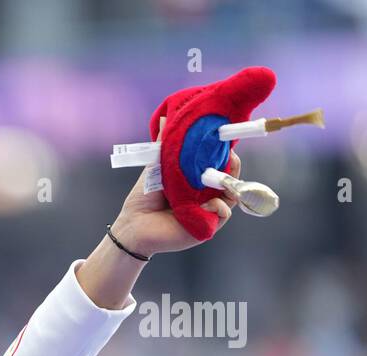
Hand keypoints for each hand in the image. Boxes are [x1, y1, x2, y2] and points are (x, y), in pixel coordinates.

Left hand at [111, 117, 240, 256]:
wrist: (132, 225)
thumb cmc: (144, 197)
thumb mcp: (156, 167)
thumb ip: (163, 145)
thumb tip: (164, 117)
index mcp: (197, 180)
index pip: (219, 163)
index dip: (225, 152)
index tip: (225, 139)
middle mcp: (206, 194)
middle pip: (231, 177)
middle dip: (234, 164)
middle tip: (231, 154)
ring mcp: (208, 210)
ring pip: (232, 194)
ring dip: (230, 183)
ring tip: (222, 174)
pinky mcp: (206, 226)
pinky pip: (224, 213)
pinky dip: (219, 206)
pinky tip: (208, 203)